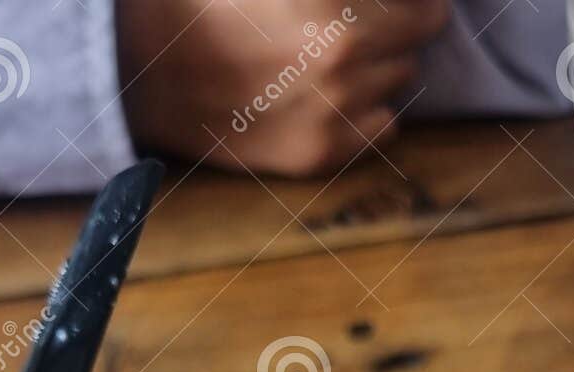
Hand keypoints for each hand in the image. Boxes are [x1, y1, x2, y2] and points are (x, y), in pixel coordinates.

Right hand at [117, 0, 450, 176]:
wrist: (147, 70)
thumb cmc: (204, 1)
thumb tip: (374, 3)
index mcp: (332, 5)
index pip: (427, 8)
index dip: (413, 0)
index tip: (393, 2)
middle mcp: (345, 58)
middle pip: (417, 41)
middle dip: (395, 26)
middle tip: (358, 20)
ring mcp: (335, 112)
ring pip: (400, 82)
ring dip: (381, 65)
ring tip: (334, 57)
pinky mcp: (320, 153)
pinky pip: (385, 127)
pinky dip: (371, 109)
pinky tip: (335, 95)